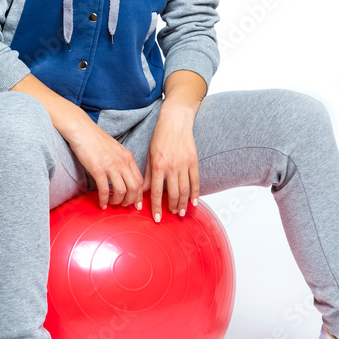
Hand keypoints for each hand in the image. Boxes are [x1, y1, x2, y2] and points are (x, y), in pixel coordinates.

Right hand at [65, 120, 143, 210]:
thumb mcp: (117, 150)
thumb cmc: (97, 141)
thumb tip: (125, 178)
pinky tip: (102, 203)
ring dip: (118, 201)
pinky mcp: (98, 169)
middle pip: (134, 187)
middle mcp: (122, 162)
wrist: (82, 130)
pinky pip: (104, 190)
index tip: (136, 203)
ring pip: (121, 191)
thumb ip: (123, 162)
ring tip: (112, 203)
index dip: (139, 194)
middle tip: (124, 206)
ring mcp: (111, 165)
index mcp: (128, 157)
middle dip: (131, 200)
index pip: (140, 180)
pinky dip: (104, 200)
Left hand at [142, 102, 199, 222]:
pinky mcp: (194, 161)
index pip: (156, 192)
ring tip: (181, 212)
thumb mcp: (150, 155)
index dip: (156, 207)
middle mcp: (171, 167)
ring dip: (183, 204)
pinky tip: (194, 202)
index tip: (157, 218)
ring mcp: (184, 165)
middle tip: (171, 214)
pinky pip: (195, 181)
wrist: (175, 121)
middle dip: (171, 207)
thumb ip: (147, 174)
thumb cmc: (160, 136)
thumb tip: (143, 191)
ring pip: (185, 190)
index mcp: (158, 166)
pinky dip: (196, 193)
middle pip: (173, 194)